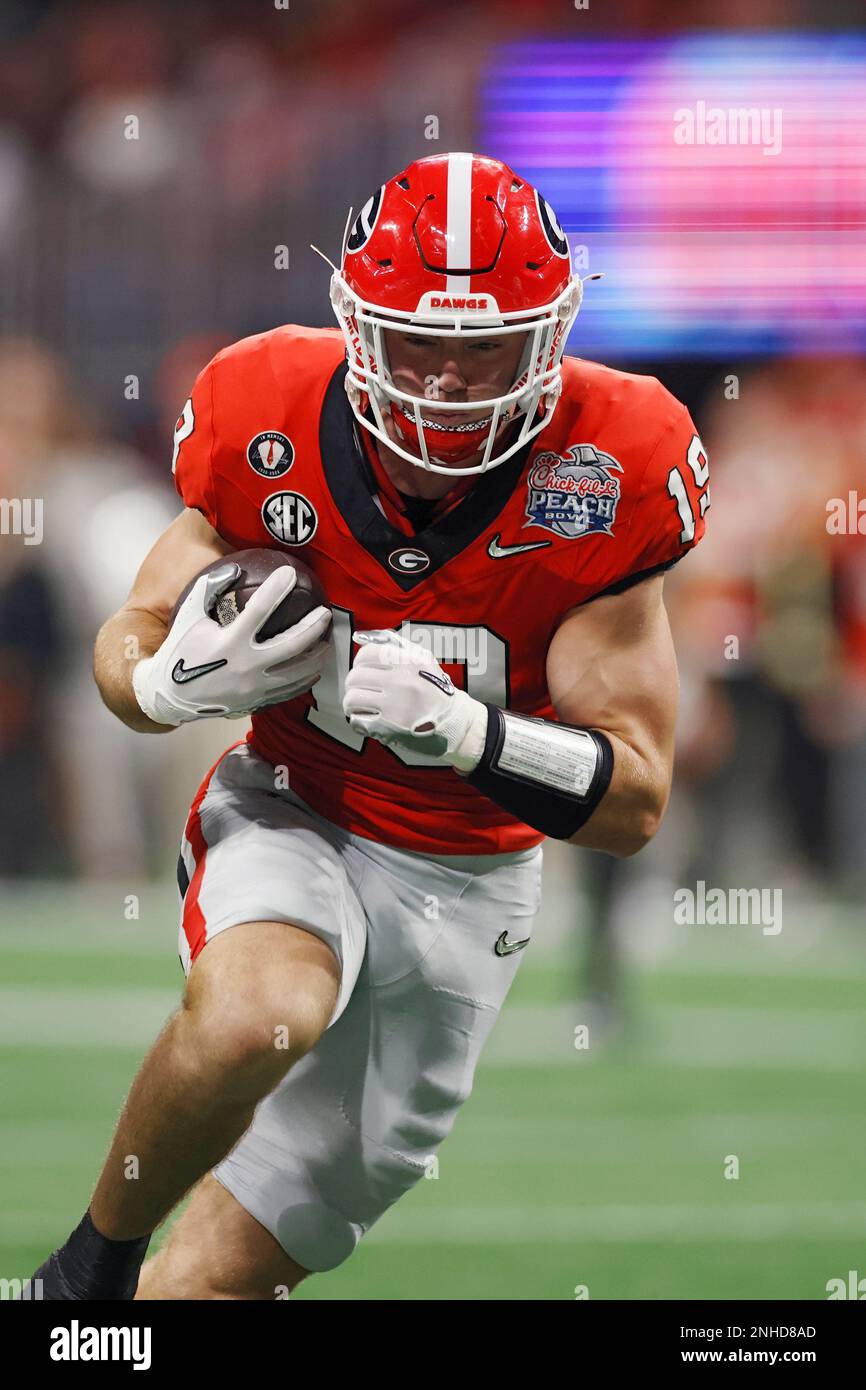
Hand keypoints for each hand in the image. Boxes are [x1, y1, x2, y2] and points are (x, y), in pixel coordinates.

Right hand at [133, 563, 331, 725]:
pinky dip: (305, 678)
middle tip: (325, 612)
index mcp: (229, 642)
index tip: (289, 573)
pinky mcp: (256, 701)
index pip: (260, 609)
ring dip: (316, 655)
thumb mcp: (189, 617)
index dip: (277, 588)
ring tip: (326, 641)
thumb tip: (233, 567)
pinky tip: (313, 668)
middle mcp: (246, 666)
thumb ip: (209, 590)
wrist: (171, 695)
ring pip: (298, 672)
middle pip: (292, 644)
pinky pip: (289, 690)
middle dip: (313, 626)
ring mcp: (254, 687)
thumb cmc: (181, 651)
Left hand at [342, 628, 487, 769]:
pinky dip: (358, 720)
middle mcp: (402, 682)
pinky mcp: (390, 728)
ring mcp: (395, 706)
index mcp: (409, 662)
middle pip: (355, 677)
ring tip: (361, 705)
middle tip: (361, 690)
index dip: (359, 662)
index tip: (363, 670)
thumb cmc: (434, 690)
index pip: (367, 654)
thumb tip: (360, 638)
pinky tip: (368, 719)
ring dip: (352, 703)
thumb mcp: (423, 660)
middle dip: (354, 684)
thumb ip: (394, 645)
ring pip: (352, 699)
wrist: (454, 723)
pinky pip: (357, 720)